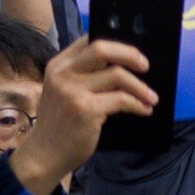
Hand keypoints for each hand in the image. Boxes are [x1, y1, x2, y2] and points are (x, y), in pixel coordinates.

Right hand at [11, 34, 159, 194]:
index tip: (133, 54)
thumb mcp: (64, 91)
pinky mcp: (86, 108)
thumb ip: (83, 75)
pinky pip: (122, 99)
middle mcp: (63, 74)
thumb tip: (122, 63)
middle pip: (102, 49)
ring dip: (140, 87)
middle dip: (130, 54)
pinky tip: (144, 110)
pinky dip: (138, 104)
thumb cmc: (60, 123)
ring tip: (151, 98)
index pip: (89, 40)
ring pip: (117, 75)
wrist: (44, 154)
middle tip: (146, 66)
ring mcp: (72, 91)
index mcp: (58, 65)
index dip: (116, 43)